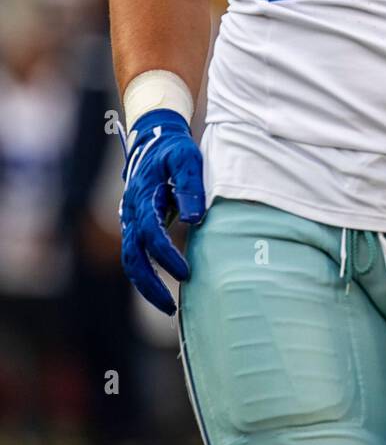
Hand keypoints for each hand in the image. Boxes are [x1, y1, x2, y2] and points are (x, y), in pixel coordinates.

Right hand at [119, 108, 204, 314]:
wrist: (154, 136)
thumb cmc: (174, 148)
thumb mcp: (187, 159)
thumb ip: (190, 186)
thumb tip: (194, 219)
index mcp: (143, 196)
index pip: (151, 234)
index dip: (167, 256)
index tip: (186, 272)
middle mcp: (132, 212)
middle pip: (132, 257)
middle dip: (150, 285)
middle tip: (171, 308)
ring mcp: (130, 219)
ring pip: (130, 260)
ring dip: (146, 285)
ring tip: (169, 307)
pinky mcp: (135, 224)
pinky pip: (135, 255)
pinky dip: (147, 274)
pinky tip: (165, 287)